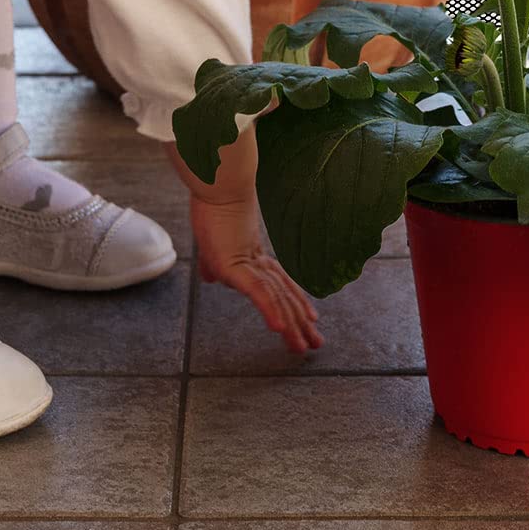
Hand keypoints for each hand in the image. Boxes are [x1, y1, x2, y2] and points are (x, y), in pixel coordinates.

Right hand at [188, 192, 322, 353]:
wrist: (217, 183)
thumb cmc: (213, 206)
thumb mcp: (211, 243)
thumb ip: (213, 263)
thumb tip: (210, 278)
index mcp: (255, 256)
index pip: (280, 286)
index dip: (295, 304)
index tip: (312, 320)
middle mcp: (258, 262)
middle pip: (284, 296)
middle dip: (301, 322)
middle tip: (317, 344)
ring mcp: (248, 263)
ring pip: (276, 300)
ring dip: (290, 325)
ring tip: (303, 346)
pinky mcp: (235, 265)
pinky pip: (257, 292)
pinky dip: (270, 310)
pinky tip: (279, 328)